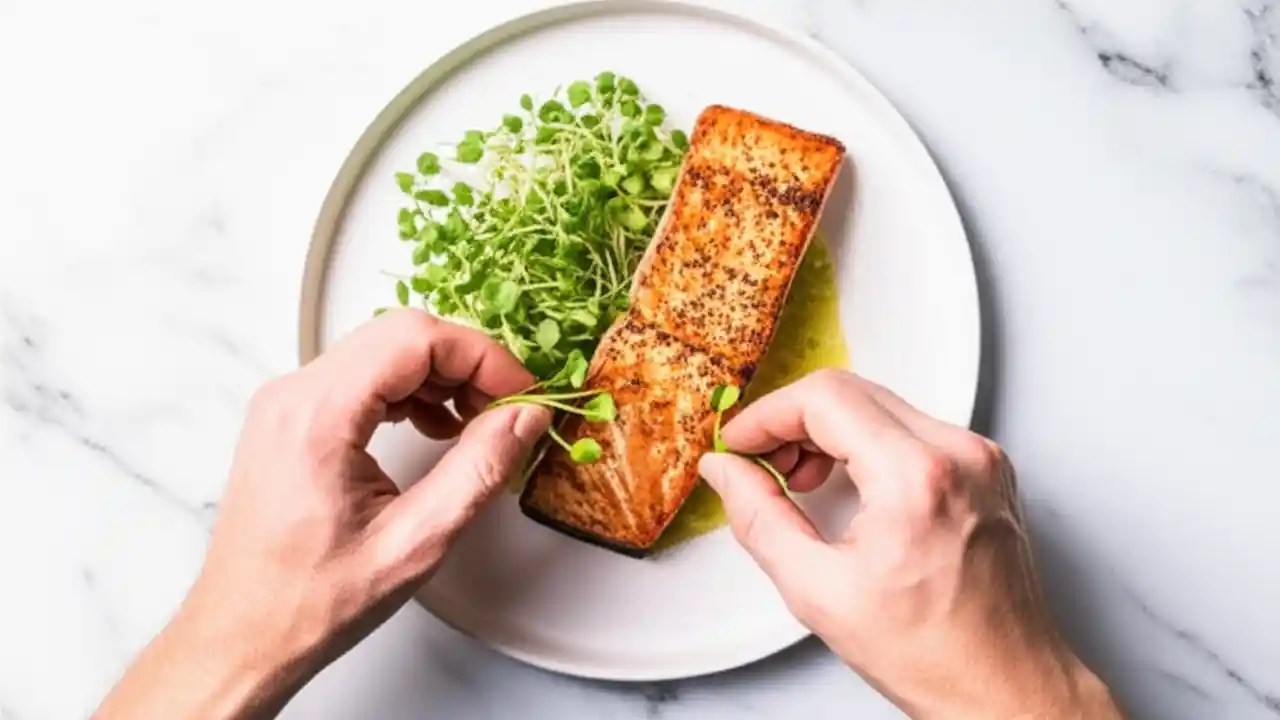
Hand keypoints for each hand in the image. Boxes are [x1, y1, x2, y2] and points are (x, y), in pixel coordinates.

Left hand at [95, 310, 549, 719]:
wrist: (241, 636)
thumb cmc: (311, 602)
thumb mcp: (415, 543)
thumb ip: (478, 470)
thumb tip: (525, 418)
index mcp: (317, 415)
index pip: (415, 339)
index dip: (482, 357)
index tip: (522, 396)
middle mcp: (294, 394)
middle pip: (400, 336)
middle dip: (466, 364)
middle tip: (508, 410)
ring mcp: (287, 403)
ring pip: (383, 352)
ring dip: (440, 377)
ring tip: (478, 425)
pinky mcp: (292, 418)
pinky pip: (362, 378)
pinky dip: (409, 391)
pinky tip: (436, 430)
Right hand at [698, 370, 1120, 719]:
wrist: (1005, 686)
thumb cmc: (929, 652)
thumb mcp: (817, 591)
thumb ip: (759, 518)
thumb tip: (725, 470)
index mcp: (917, 477)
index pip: (825, 399)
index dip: (767, 415)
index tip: (738, 443)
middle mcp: (959, 453)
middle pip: (852, 392)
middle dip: (794, 420)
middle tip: (761, 463)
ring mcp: (981, 457)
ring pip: (882, 404)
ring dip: (830, 430)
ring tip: (802, 480)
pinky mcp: (988, 468)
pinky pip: (913, 427)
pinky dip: (868, 442)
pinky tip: (848, 483)